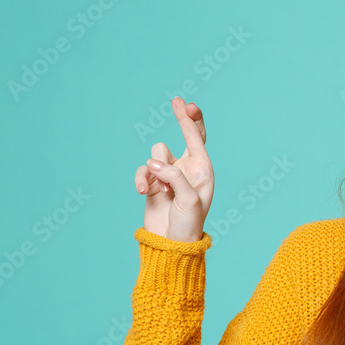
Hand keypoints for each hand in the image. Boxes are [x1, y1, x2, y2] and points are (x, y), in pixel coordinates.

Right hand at [133, 96, 214, 242]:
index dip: (192, 120)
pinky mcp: (152, 182)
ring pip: (157, 153)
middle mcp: (187, 168)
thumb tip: (153, 163)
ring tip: (162, 191)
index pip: (198, 139)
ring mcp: (169, 174)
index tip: (187, 104)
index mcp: (202, 170)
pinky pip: (143, 169)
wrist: (171, 243)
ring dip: (156, 169)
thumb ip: (174, 177)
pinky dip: (141, 178)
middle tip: (177, 101)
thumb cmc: (188, 223)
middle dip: (181, 119)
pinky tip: (142, 192)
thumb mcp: (189, 200)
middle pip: (182, 136)